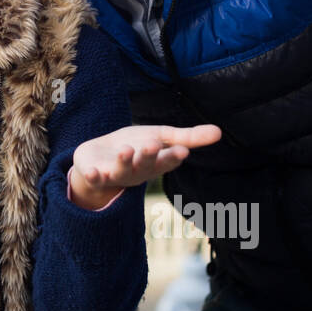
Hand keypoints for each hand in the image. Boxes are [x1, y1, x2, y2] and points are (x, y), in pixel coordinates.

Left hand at [69, 124, 221, 209]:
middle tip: (153, 144)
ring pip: (121, 171)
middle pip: (145, 165)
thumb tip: (220, 132)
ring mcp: (116, 174)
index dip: (172, 156)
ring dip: (124, 162)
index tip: (182, 150)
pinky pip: (94, 178)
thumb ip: (188, 137)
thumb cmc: (137, 147)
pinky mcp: (95, 175)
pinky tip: (92, 171)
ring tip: (126, 150)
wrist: (100, 156)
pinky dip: (93, 176)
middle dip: (149, 156)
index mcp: (155, 162)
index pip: (166, 160)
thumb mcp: (162, 137)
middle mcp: (137, 171)